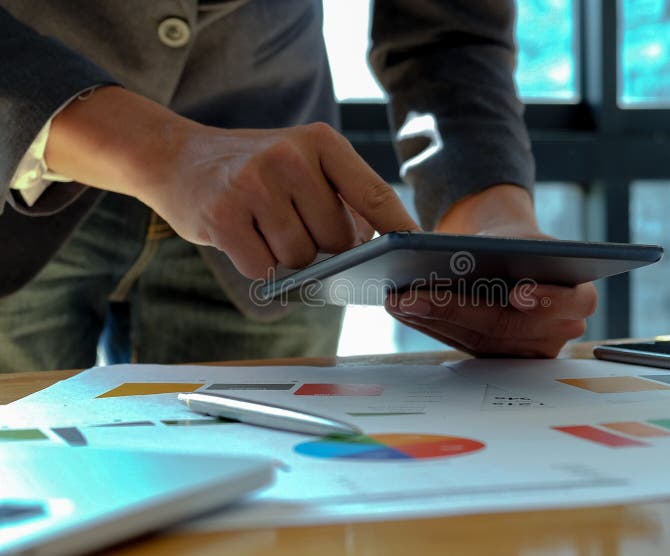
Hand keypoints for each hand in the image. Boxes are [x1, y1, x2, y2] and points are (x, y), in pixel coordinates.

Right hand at [47, 87, 418, 277]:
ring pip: (302, 258)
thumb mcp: (302, 163)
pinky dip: (258, 265)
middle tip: (292, 225)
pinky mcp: (222, 216)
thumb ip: (341, 196)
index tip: (419, 252)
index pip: (375, 194)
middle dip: (324, 247)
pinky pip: (264, 269)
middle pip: (338, 239)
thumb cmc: (253, 170)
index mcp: (320, 142)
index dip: (400, 229)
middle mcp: (289, 157)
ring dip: (288, 257)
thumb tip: (379, 246)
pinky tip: (242, 237)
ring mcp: (254, 184)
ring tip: (263, 227)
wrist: (176, 157)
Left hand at [385, 185, 597, 357]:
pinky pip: (465, 344)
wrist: (514, 253)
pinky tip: (405, 309)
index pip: (572, 301)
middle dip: (456, 308)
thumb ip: (503, 249)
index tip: (519, 292)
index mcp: (579, 296)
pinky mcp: (500, 356)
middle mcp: (559, 330)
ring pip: (480, 339)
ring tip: (399, 300)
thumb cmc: (519, 243)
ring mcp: (529, 349)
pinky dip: (432, 325)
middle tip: (414, 296)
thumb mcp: (518, 238)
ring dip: (434, 318)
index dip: (546, 299)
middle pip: (508, 324)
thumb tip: (454, 259)